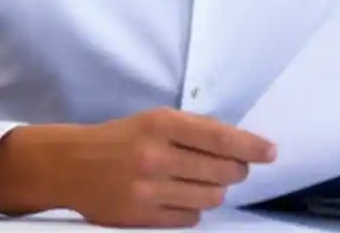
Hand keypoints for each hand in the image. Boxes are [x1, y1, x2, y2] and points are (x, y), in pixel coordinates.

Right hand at [0, 108, 276, 227]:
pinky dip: (193, 210)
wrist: (70, 166)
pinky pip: (189, 219)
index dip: (251, 147)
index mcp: (160, 125)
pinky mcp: (142, 217)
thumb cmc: (118, 139)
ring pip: (210, 198)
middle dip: (235, 170)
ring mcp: (148, 190)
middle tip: (233, 167)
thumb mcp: (152, 120)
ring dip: (215, 191)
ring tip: (203, 182)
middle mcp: (155, 156)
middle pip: (222, 172)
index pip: (220, 138)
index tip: (269, 152)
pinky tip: (181, 197)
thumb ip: (192, 131)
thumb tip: (239, 145)